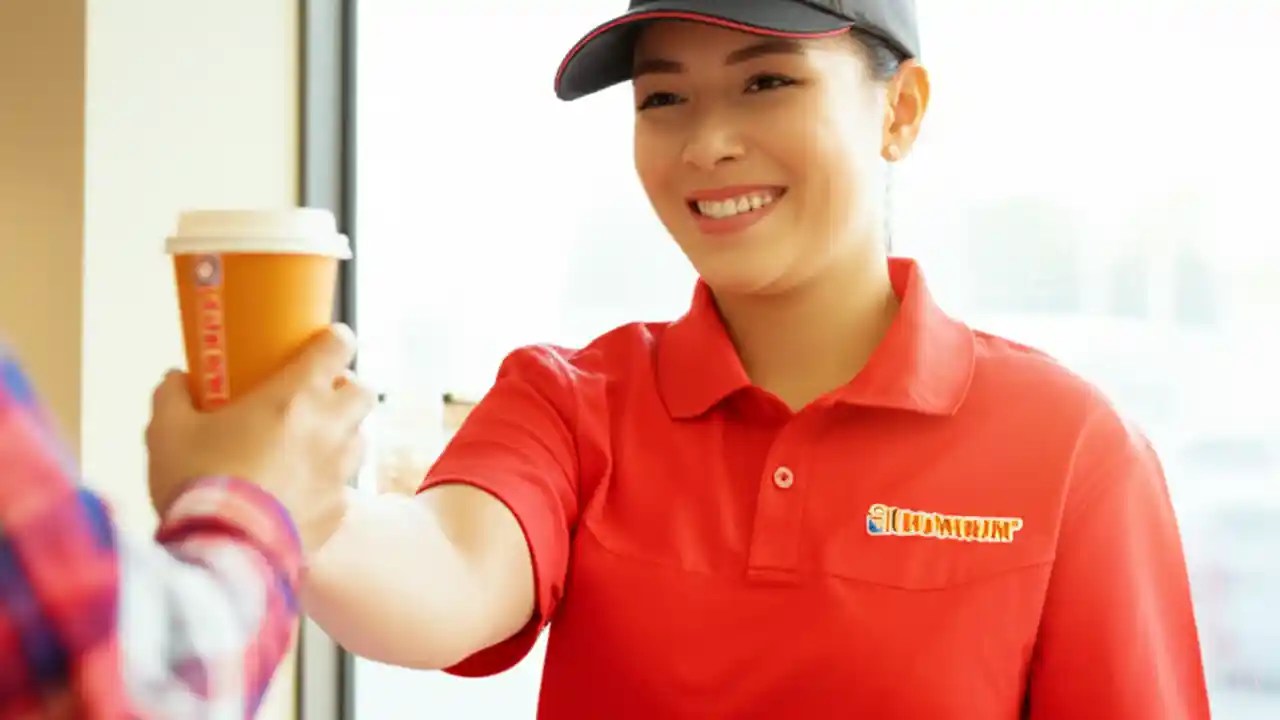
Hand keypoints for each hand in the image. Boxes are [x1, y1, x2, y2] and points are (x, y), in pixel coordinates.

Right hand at [146, 324, 375, 552]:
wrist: (223, 553)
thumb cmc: (199, 482)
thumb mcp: (168, 432)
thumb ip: (173, 396)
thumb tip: (177, 378)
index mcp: (296, 395)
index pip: (337, 347)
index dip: (334, 340)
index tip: (324, 342)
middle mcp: (329, 428)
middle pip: (362, 391)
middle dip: (344, 389)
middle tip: (314, 398)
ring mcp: (339, 471)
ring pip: (359, 438)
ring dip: (341, 435)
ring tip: (306, 446)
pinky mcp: (339, 510)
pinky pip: (343, 485)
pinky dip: (327, 482)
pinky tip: (298, 492)